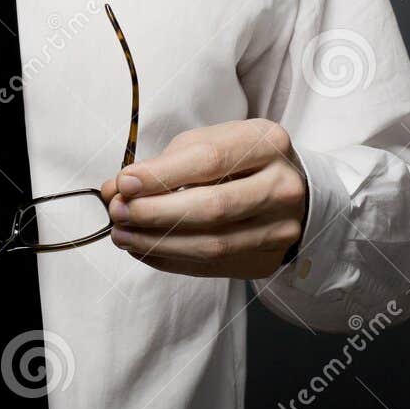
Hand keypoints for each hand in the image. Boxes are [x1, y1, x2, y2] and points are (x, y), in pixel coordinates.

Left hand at [99, 119, 307, 278]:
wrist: (292, 190)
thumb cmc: (240, 160)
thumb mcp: (210, 142)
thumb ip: (165, 163)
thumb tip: (117, 188)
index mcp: (267, 143)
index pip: (210, 160)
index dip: (161, 175)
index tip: (123, 183)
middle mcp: (281, 187)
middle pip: (212, 207)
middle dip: (155, 212)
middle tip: (118, 212)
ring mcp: (280, 229)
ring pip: (212, 244)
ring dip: (157, 242)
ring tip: (122, 235)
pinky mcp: (267, 259)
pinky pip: (211, 266)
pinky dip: (170, 259)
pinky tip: (143, 248)